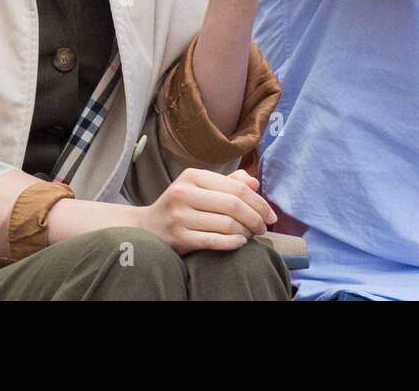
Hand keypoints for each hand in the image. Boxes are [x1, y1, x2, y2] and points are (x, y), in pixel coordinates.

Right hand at [136, 168, 277, 254]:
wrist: (147, 228)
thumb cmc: (181, 206)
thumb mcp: (200, 187)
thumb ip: (229, 182)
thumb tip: (255, 182)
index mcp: (192, 176)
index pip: (236, 187)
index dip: (259, 202)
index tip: (271, 215)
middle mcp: (183, 193)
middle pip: (233, 205)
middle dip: (256, 218)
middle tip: (264, 228)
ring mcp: (179, 216)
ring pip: (226, 224)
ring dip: (246, 232)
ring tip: (251, 235)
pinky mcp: (178, 237)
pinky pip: (214, 240)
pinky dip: (233, 243)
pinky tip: (240, 243)